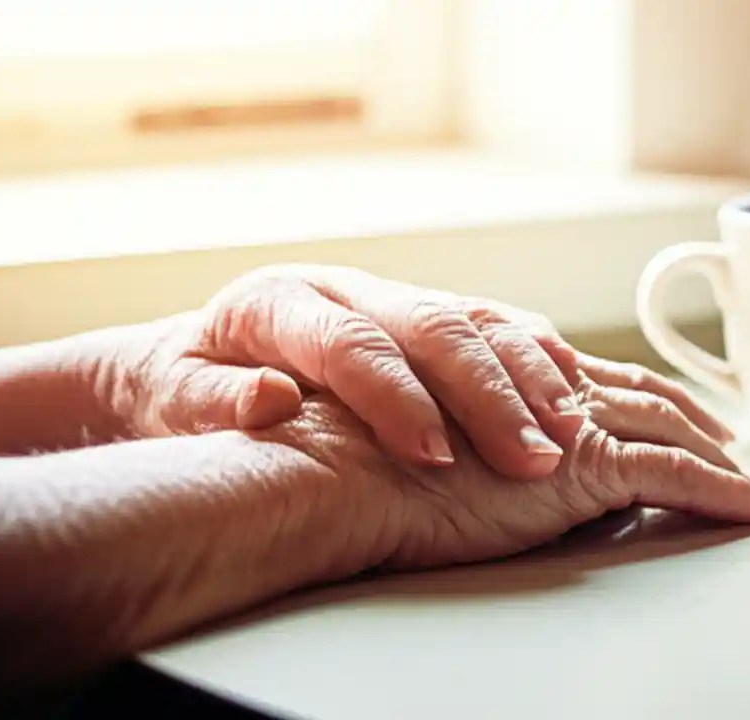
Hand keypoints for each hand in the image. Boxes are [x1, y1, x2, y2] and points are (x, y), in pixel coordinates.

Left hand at [126, 264, 732, 480]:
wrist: (201, 354)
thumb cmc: (187, 387)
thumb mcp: (173, 396)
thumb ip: (214, 399)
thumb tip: (267, 401)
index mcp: (282, 301)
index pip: (352, 341)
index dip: (396, 397)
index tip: (432, 456)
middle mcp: (350, 288)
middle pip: (435, 328)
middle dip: (490, 394)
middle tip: (532, 460)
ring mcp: (395, 298)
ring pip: (480, 322)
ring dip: (532, 379)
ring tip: (571, 434)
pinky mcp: (430, 317)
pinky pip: (499, 327)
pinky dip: (541, 362)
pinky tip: (576, 398)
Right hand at [258, 374, 749, 573]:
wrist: (333, 467)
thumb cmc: (347, 454)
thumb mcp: (401, 430)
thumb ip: (442, 427)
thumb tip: (451, 457)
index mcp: (503, 375)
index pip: (586, 377)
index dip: (631, 391)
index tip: (663, 408)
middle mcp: (543, 387)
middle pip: (640, 394)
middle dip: (689, 417)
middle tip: (727, 443)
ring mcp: (568, 422)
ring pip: (669, 428)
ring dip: (718, 456)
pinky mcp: (582, 462)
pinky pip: (676, 475)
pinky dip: (725, 494)